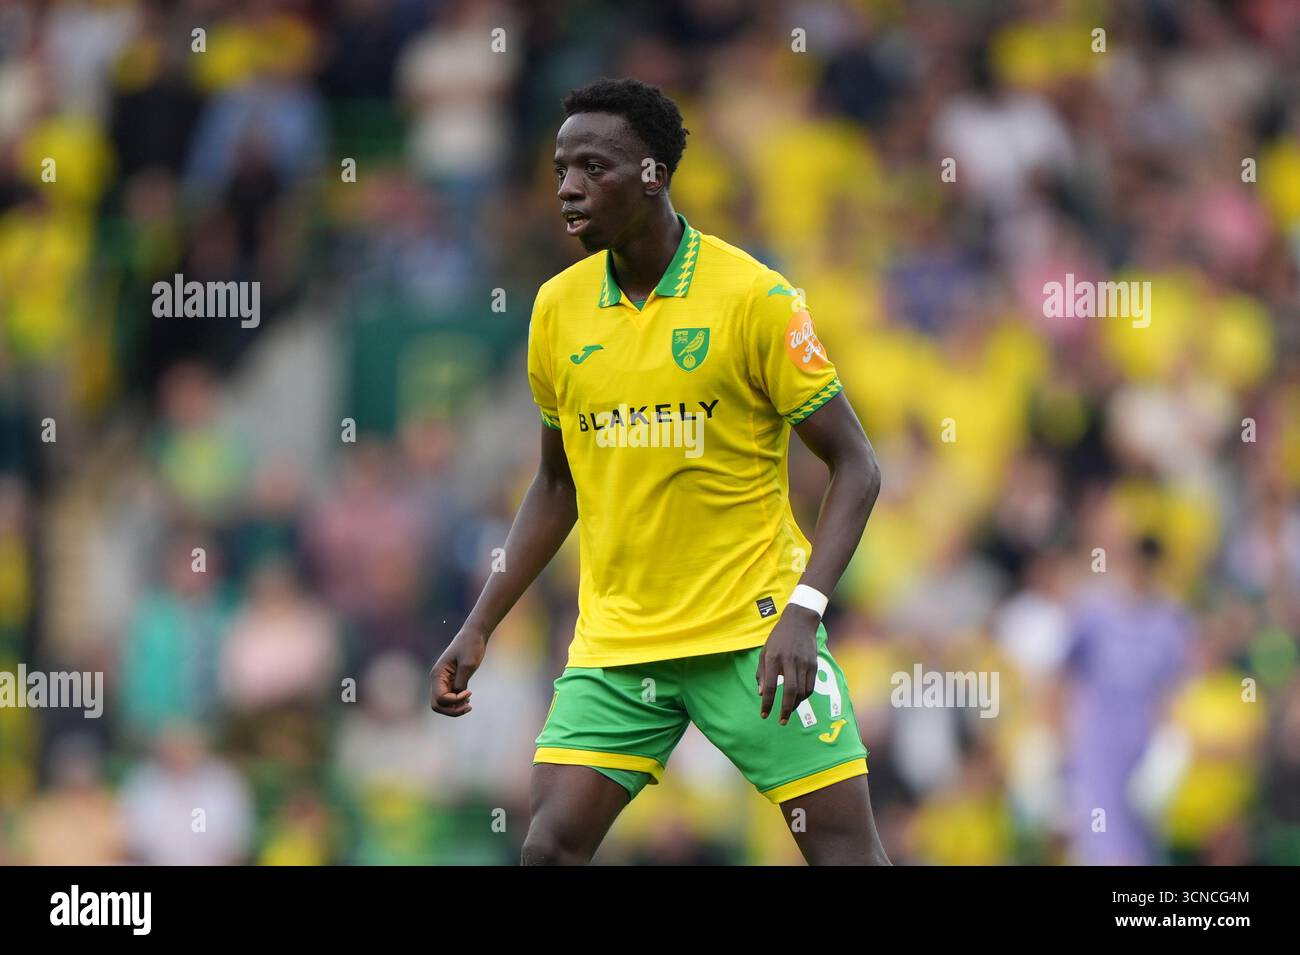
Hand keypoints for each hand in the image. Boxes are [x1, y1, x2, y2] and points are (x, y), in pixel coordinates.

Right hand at [430, 627, 487, 716]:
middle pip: (438, 705)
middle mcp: (438, 679)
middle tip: (468, 706)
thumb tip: (457, 697)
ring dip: (455, 708)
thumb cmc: (471, 646)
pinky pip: (451, 698)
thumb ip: (461, 683)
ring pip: (444, 704)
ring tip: (469, 705)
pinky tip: (468, 699)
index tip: (469, 692)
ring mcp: (444, 681)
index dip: (454, 701)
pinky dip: (458, 702)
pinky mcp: (453, 680)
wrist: (475, 635)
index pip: (440, 698)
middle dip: (452, 710)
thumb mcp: (468, 665)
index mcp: (437, 675)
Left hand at [755, 605, 819, 724]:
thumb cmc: (778, 638)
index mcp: (773, 658)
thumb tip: (762, 694)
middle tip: (781, 721)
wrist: (799, 621)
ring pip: (802, 691)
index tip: (764, 715)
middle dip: (785, 710)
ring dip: (795, 705)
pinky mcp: (813, 664)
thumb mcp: (765, 652)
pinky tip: (798, 700)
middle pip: (790, 692)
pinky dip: (804, 696)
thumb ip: (762, 673)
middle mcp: (789, 661)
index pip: (771, 686)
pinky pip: (810, 686)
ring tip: (788, 712)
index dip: (767, 703)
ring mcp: (803, 663)